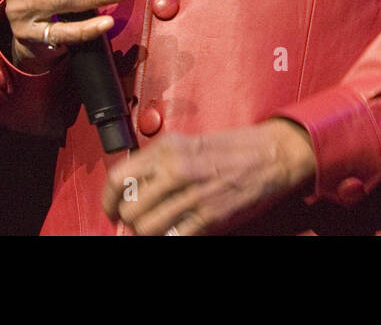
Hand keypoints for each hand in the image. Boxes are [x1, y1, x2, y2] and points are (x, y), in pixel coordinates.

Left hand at [101, 119, 316, 234]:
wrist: (271, 155)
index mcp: (168, 148)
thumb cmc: (231, 148)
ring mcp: (192, 195)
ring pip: (146, 227)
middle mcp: (176, 169)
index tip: (112, 208)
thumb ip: (159, 162)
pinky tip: (175, 231)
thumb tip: (133, 187)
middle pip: (129, 208)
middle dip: (130, 219)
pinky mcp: (208, 216)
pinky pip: (173, 237)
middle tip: (136, 220)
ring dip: (147, 232)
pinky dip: (170, 237)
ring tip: (156, 227)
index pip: (118, 177)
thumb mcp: (189, 143)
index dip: (108, 199)